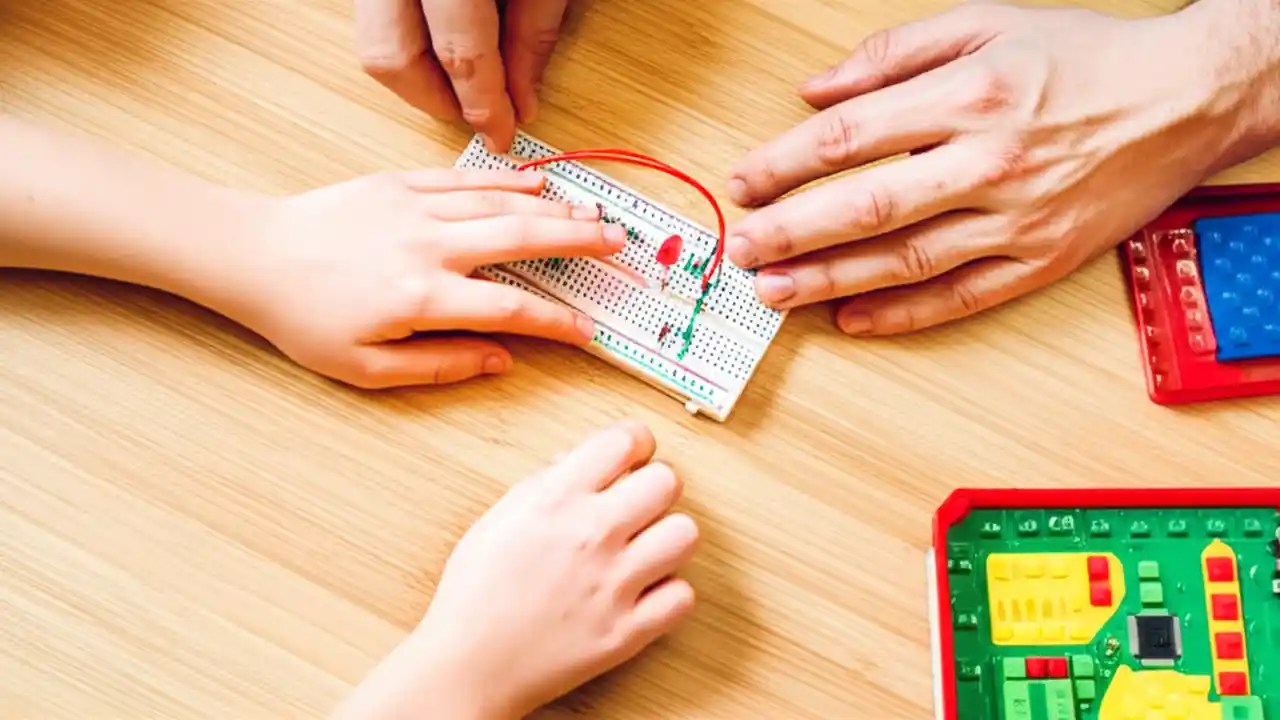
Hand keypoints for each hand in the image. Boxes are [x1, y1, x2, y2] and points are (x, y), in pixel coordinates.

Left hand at [215, 169, 622, 388]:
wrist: (254, 257)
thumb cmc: (304, 319)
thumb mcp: (366, 368)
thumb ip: (440, 366)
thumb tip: (500, 362)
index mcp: (423, 297)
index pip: (511, 310)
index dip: (557, 322)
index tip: (587, 329)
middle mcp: (429, 247)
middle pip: (522, 240)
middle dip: (577, 244)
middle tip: (617, 247)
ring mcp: (417, 209)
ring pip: (502, 204)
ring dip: (554, 210)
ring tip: (594, 216)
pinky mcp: (401, 185)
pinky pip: (466, 179)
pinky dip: (507, 180)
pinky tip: (538, 184)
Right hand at [332, 421, 697, 719]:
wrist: (468, 667)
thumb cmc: (474, 596)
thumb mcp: (499, 519)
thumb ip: (545, 484)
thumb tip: (579, 462)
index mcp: (555, 500)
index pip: (624, 440)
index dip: (635, 442)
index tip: (633, 455)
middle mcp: (590, 535)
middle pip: (667, 480)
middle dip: (655, 486)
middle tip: (639, 504)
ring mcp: (613, 584)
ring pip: (685, 534)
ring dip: (668, 537)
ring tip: (645, 548)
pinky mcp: (628, 630)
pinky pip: (682, 595)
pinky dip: (668, 594)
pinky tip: (644, 591)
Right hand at [356, 0, 569, 150]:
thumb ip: (533, 34)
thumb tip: (522, 101)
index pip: (460, 55)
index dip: (485, 105)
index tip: (503, 135)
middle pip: (392, 58)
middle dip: (435, 101)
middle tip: (476, 116)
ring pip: (375, 44)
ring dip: (418, 78)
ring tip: (462, 85)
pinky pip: (377, 23)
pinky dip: (408, 48)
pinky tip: (441, 54)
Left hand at [728, 1, 1277, 335]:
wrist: (1185, 98)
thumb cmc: (1082, 58)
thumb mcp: (986, 23)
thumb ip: (894, 55)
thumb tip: (815, 90)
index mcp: (969, 95)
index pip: (849, 138)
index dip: (784, 165)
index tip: (744, 183)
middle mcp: (989, 160)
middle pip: (865, 207)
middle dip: (790, 233)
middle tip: (741, 250)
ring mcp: (1017, 218)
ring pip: (905, 260)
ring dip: (830, 280)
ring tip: (776, 292)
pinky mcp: (1041, 259)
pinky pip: (960, 297)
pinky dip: (903, 314)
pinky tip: (853, 321)